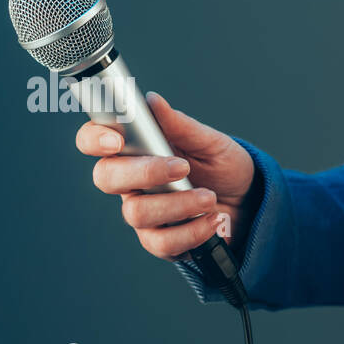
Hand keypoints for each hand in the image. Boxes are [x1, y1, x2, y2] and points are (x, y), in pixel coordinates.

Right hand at [75, 92, 255, 259]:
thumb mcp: (211, 143)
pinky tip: (212, 220)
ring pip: (136, 213)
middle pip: (105, 178)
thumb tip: (153, 101)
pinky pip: (161, 242)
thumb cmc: (224, 169)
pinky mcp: (159, 241)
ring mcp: (143, 213)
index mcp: (135, 150)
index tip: (116, 140)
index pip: (94, 140)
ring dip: (178, 204)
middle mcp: (131, 182)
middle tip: (181, 167)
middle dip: (143, 172)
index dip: (94, 139)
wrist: (249, 203)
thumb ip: (180, 125)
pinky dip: (192, 231)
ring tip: (209, 197)